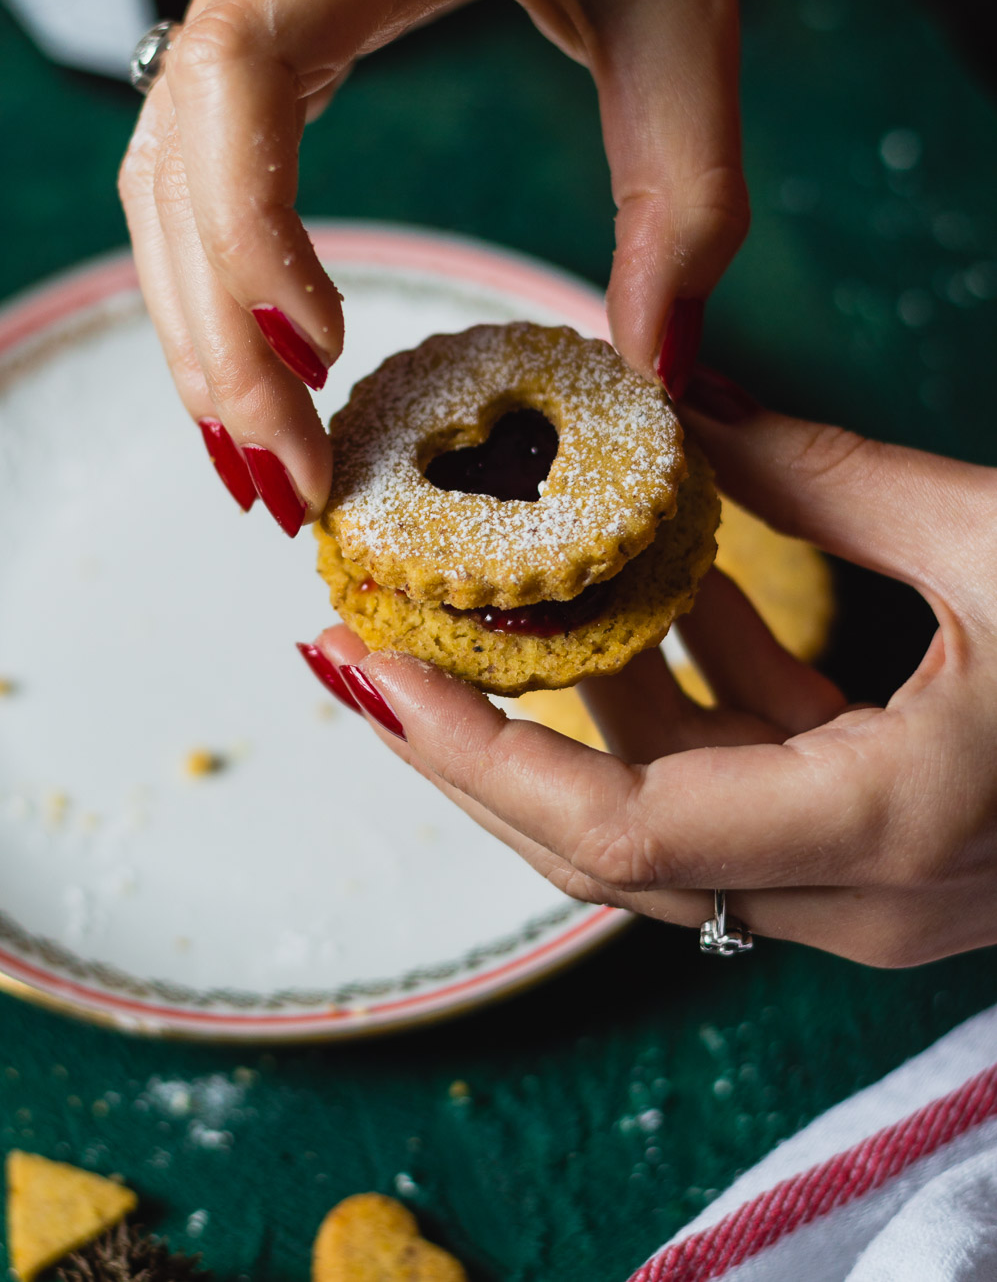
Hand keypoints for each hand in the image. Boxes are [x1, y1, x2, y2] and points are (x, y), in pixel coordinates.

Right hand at [119, 0, 749, 532]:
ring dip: (198, 329)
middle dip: (222, 336)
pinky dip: (209, 278)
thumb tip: (657, 371)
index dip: (250, 226)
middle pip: (181, 153)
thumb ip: (686, 198)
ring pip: (162, 172)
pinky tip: (255, 370)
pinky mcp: (260, 13)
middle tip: (293, 482)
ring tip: (262, 462)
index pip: (246, 66)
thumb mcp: (691, 17)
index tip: (318, 356)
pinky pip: (192, 162)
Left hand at [305, 369, 996, 967]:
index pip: (606, 829)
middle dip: (474, 746)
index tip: (366, 667)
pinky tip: (653, 587)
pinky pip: (742, 781)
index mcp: (875, 832)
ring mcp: (871, 883)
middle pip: (602, 847)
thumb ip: (829, 476)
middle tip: (372, 644)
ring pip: (665, 816)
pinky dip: (680, 693)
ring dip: (569, 710)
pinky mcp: (887, 839)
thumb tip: (693, 392)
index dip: (468, 753)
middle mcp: (854, 893)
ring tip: (479, 603)